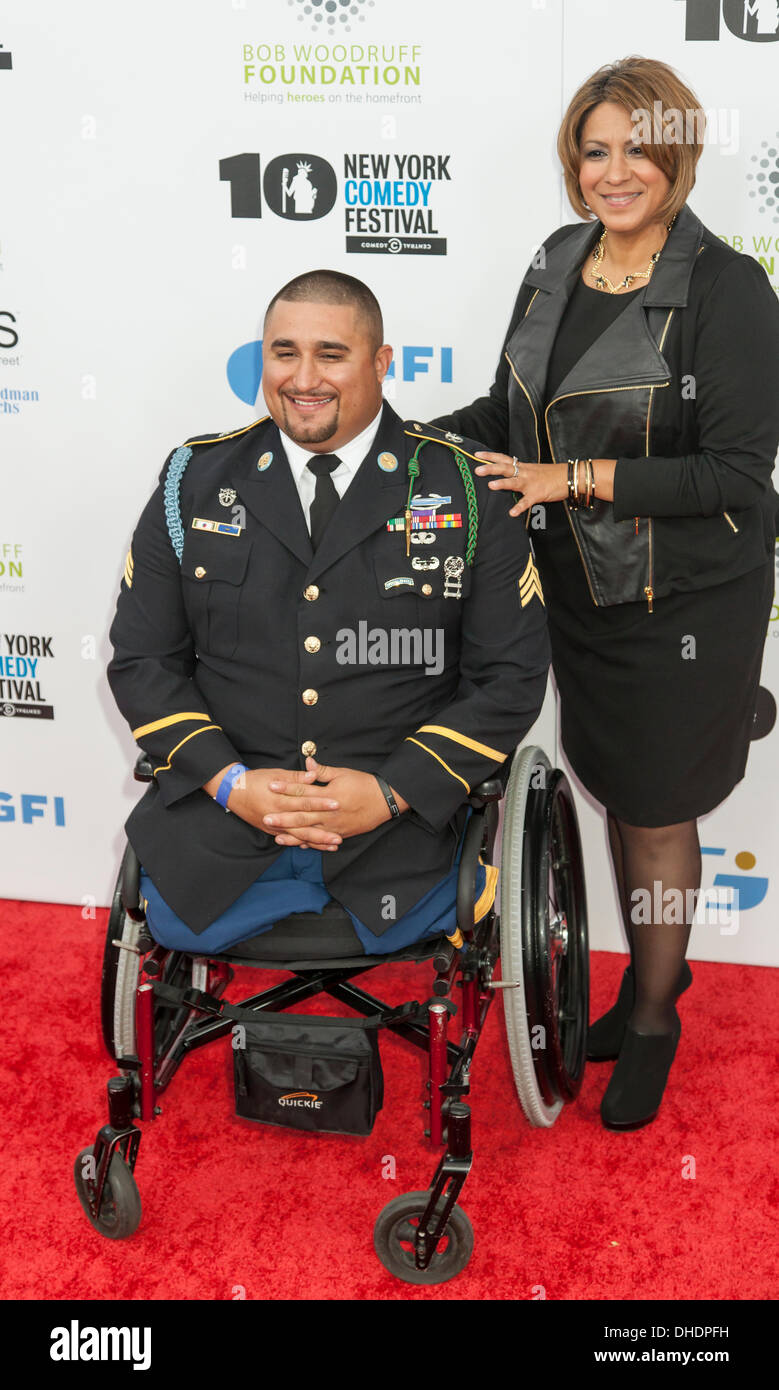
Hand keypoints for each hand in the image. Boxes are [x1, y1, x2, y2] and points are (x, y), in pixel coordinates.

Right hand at [204, 764, 342, 850]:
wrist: (233, 792)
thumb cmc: (255, 780)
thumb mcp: (275, 774)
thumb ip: (296, 777)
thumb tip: (313, 775)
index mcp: (279, 799)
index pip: (304, 801)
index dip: (321, 803)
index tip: (337, 804)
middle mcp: (276, 815)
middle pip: (303, 825)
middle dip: (322, 831)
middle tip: (339, 836)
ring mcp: (273, 826)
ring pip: (298, 836)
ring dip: (316, 842)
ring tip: (333, 845)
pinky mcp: (271, 831)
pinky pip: (290, 840)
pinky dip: (303, 843)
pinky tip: (315, 847)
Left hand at [266, 758, 408, 846]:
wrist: (385, 801)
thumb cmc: (363, 784)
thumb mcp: (343, 774)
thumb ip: (322, 772)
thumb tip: (306, 763)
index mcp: (329, 794)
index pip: (303, 790)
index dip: (286, 788)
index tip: (271, 786)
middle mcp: (330, 812)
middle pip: (302, 815)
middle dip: (283, 817)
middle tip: (265, 817)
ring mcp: (335, 826)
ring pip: (310, 832)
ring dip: (292, 834)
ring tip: (276, 836)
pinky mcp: (340, 834)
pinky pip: (322, 840)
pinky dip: (310, 843)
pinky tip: (298, 845)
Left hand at [474, 454, 567, 517]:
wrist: (569, 476)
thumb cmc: (551, 475)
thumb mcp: (533, 470)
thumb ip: (520, 472)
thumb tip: (507, 475)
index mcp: (523, 467)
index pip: (503, 459)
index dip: (490, 456)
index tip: (476, 455)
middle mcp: (525, 473)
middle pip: (505, 468)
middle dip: (490, 468)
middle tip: (477, 470)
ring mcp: (531, 483)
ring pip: (514, 482)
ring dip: (502, 483)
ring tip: (490, 486)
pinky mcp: (538, 494)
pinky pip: (527, 502)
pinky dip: (519, 507)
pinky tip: (512, 512)